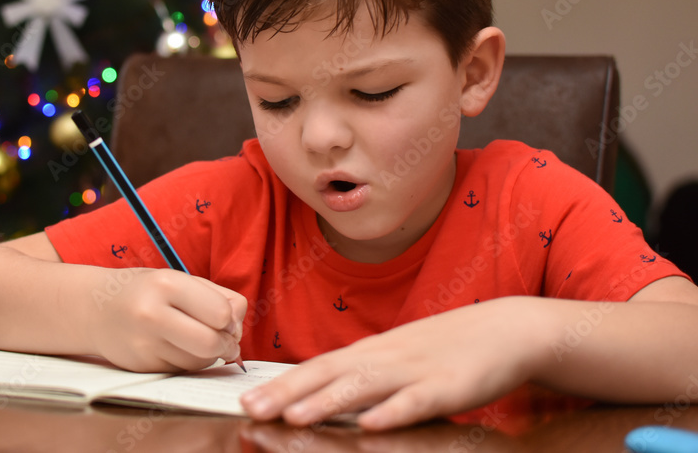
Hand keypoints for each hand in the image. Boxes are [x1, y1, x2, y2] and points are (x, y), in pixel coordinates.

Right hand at [88, 267, 246, 372]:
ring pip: (199, 362)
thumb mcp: (181, 280)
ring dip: (209, 356)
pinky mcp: (140, 365)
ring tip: (198, 340)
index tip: (225, 319)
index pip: (220, 312)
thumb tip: (238, 327)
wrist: (96, 308)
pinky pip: (181, 371)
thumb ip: (218, 297)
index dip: (231, 320)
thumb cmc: (148, 291)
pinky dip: (188, 363)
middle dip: (227, 345)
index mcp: (167, 284)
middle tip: (226, 341)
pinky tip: (178, 348)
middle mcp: (152, 314)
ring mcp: (143, 343)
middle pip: (211, 343)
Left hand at [240, 296, 549, 429]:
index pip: (318, 367)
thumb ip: (363, 376)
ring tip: (293, 416)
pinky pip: (417, 401)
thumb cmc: (446, 347)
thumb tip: (321, 395)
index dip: (282, 383)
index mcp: (371, 352)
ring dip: (327, 401)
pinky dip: (392, 411)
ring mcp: (415, 370)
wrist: (506, 330)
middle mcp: (385, 357)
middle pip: (329, 373)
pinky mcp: (449, 386)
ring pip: (364, 386)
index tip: (247, 399)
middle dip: (288, 392)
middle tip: (251, 409)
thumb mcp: (398, 359)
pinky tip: (371, 424)